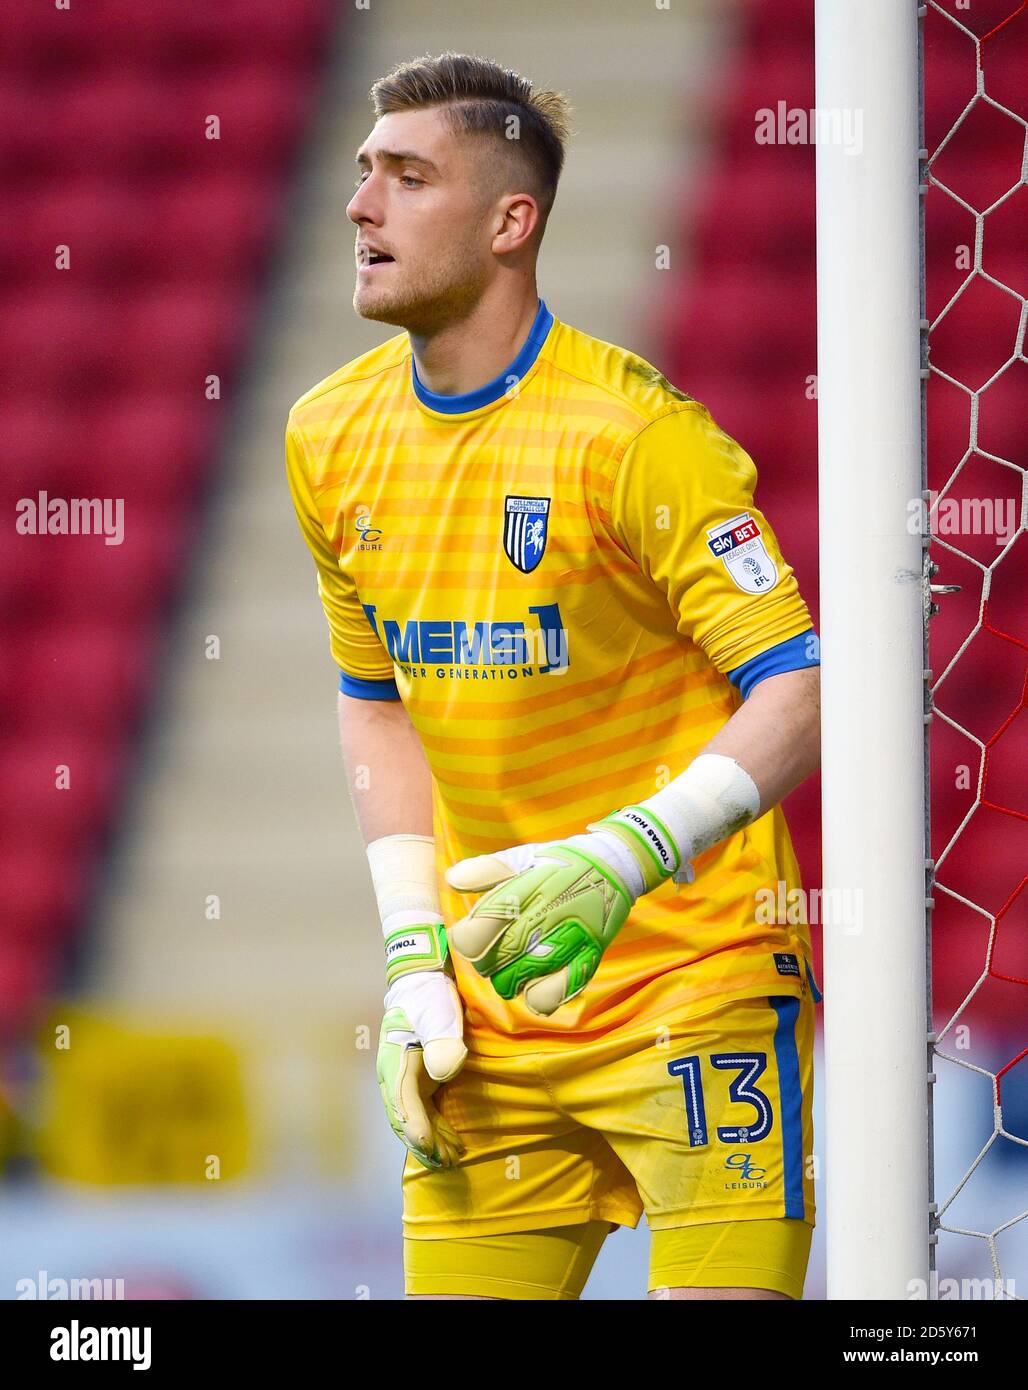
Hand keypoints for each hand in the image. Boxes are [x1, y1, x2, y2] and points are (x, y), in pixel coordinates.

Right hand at [376, 967, 467, 1170]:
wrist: (423, 981)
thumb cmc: (429, 996)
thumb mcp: (438, 1013)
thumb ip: (441, 1039)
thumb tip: (443, 1072)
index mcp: (394, 1063)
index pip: (402, 1103)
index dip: (415, 1128)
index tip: (428, 1146)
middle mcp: (393, 1077)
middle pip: (404, 1120)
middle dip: (424, 1144)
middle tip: (447, 1163)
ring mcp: (405, 1080)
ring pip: (414, 1121)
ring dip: (432, 1142)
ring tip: (453, 1160)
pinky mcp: (418, 1080)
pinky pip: (424, 1113)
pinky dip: (436, 1130)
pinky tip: (453, 1143)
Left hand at [444, 816, 690, 1017]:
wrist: (617, 865)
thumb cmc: (563, 862)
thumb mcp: (524, 857)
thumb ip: (487, 870)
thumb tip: (453, 880)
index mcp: (522, 890)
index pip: (474, 935)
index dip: (466, 941)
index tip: (473, 935)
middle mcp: (542, 917)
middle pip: (491, 963)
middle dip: (486, 961)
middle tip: (496, 950)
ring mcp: (566, 941)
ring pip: (515, 982)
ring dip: (507, 978)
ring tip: (515, 965)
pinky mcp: (587, 959)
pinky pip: (550, 996)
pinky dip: (537, 995)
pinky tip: (538, 981)